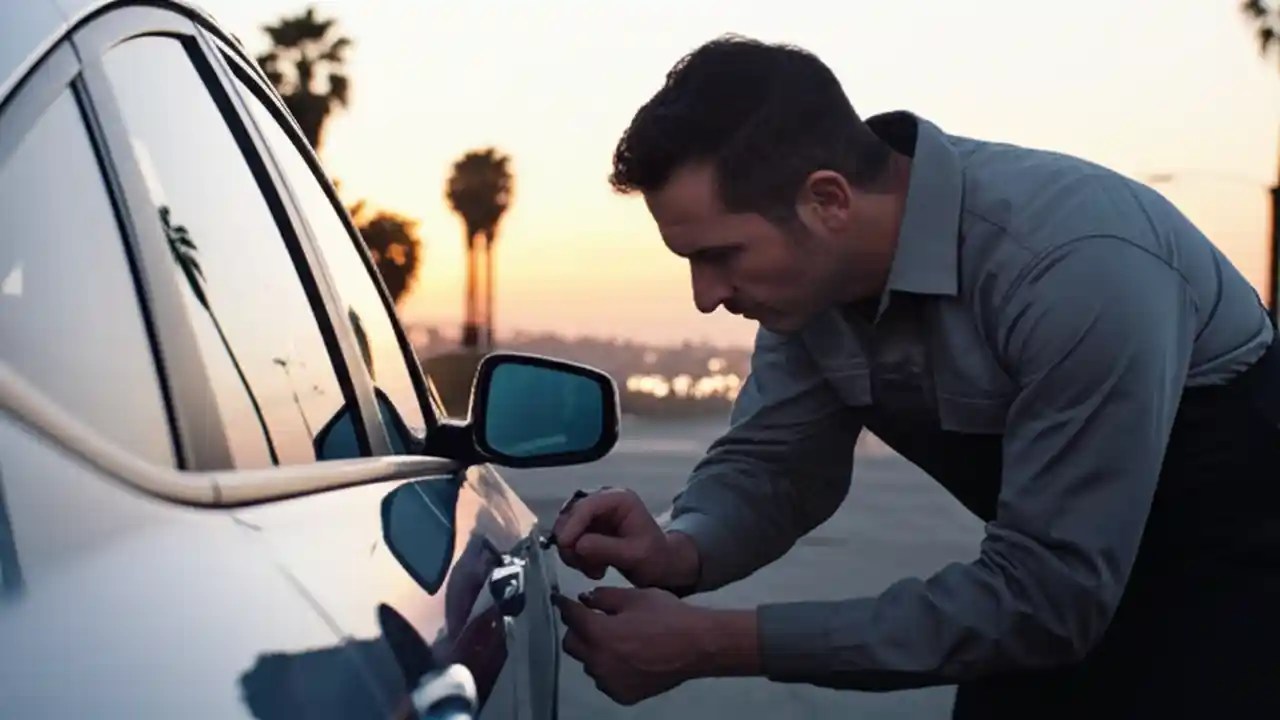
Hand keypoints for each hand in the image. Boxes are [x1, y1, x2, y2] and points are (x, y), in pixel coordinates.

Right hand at [551, 488, 669, 586]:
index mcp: (620, 499)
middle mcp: (604, 501)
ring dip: (573, 553)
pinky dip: (576, 558)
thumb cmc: (654, 557)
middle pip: (571, 514)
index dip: (573, 523)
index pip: (588, 505)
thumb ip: (605, 548)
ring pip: (565, 529)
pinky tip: (595, 570)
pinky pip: (569, 541)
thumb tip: (576, 545)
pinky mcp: (587, 529)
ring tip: (595, 571)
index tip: (565, 545)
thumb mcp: (635, 555)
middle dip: (572, 541)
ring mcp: (594, 515)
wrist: (660, 566)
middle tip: (583, 565)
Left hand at [553, 587, 710, 704]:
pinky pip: (604, 679)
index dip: (563, 605)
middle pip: (572, 644)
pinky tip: (626, 657)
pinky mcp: (622, 694)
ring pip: (588, 663)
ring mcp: (609, 682)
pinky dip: (608, 667)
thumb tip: (585, 599)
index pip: (570, 616)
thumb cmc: (667, 616)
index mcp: (598, 633)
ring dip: (593, 650)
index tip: (559, 600)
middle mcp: (598, 661)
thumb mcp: (634, 596)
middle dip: (577, 629)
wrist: (697, 646)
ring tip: (615, 639)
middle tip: (593, 619)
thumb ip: (603, 597)